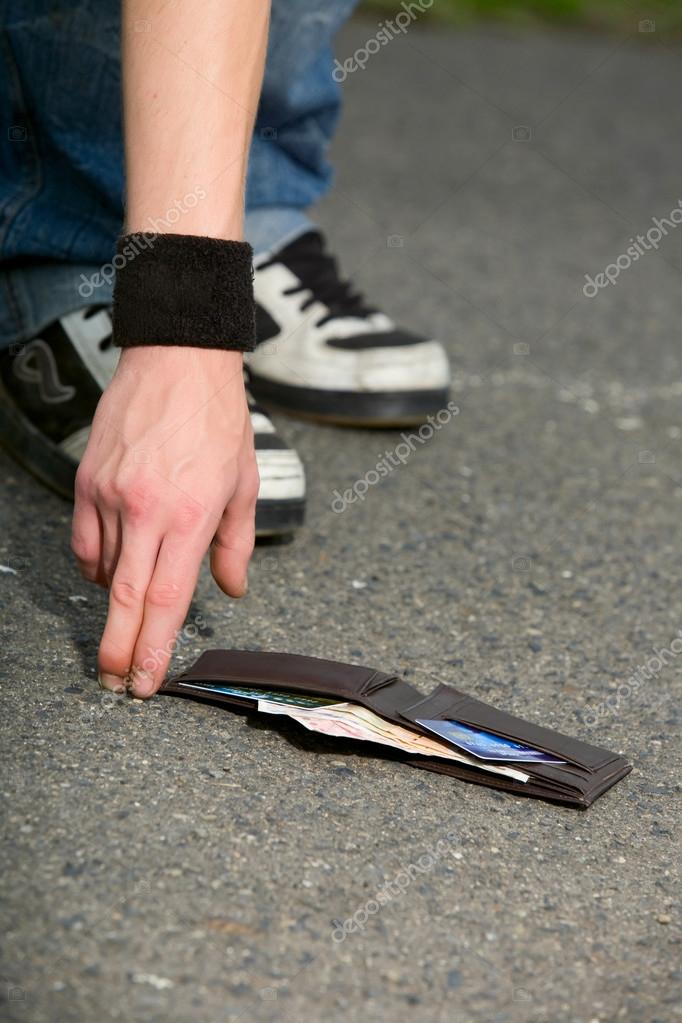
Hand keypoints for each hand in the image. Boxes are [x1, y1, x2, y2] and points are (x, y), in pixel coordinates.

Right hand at [71, 346, 257, 697]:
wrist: (178, 360)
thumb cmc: (218, 421)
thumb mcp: (243, 483)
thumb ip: (236, 544)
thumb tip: (232, 589)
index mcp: (192, 515)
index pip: (167, 599)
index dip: (154, 647)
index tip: (145, 681)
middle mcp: (147, 510)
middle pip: (125, 598)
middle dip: (118, 649)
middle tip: (114, 682)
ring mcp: (111, 495)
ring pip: (105, 570)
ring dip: (116, 601)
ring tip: (126, 617)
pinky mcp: (88, 480)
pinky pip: (84, 540)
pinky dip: (96, 565)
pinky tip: (110, 572)